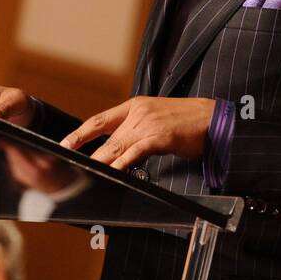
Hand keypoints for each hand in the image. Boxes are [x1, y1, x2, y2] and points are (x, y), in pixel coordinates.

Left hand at [60, 96, 216, 169]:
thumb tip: (122, 145)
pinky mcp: (159, 137)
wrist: (215, 119)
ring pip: (116, 146)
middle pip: (105, 137)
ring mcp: (148, 124)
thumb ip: (139, 127)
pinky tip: (112, 172)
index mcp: (136, 105)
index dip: (80, 133)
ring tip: (84, 173)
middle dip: (87, 154)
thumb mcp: (159, 117)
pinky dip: (121, 164)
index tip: (65, 144)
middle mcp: (138, 113)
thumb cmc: (190, 121)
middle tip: (70, 166)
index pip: (100, 120)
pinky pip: (134, 153)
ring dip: (100, 162)